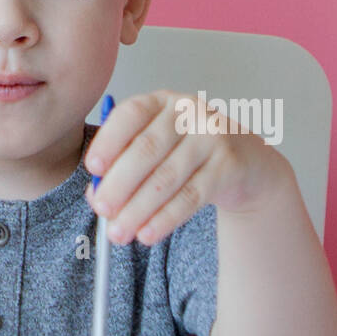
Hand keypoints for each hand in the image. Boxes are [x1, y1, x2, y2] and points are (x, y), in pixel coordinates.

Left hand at [83, 90, 285, 244]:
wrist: (244, 162)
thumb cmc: (186, 152)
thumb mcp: (155, 148)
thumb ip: (122, 166)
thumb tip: (95, 195)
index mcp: (160, 102)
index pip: (130, 114)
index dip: (109, 140)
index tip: (92, 168)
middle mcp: (188, 112)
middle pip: (147, 148)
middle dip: (119, 183)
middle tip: (101, 209)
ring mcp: (212, 136)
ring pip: (167, 177)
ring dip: (139, 209)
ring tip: (119, 232)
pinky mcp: (229, 165)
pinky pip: (192, 196)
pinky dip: (166, 219)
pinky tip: (148, 233)